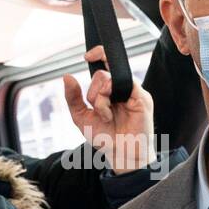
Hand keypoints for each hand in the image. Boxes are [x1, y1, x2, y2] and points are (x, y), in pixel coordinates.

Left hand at [63, 46, 154, 173]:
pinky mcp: (142, 98)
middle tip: (98, 110)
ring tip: (105, 115)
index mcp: (110, 91)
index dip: (99, 54)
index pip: (106, 64)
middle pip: (102, 73)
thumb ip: (73, 98)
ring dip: (99, 97)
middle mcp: (122, 90)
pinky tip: (109, 112)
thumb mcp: (81, 117)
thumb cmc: (105, 137)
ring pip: (109, 77)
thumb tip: (66, 76)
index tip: (87, 56)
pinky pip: (123, 84)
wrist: (120, 154)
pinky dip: (109, 98)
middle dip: (93, 92)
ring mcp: (133, 93)